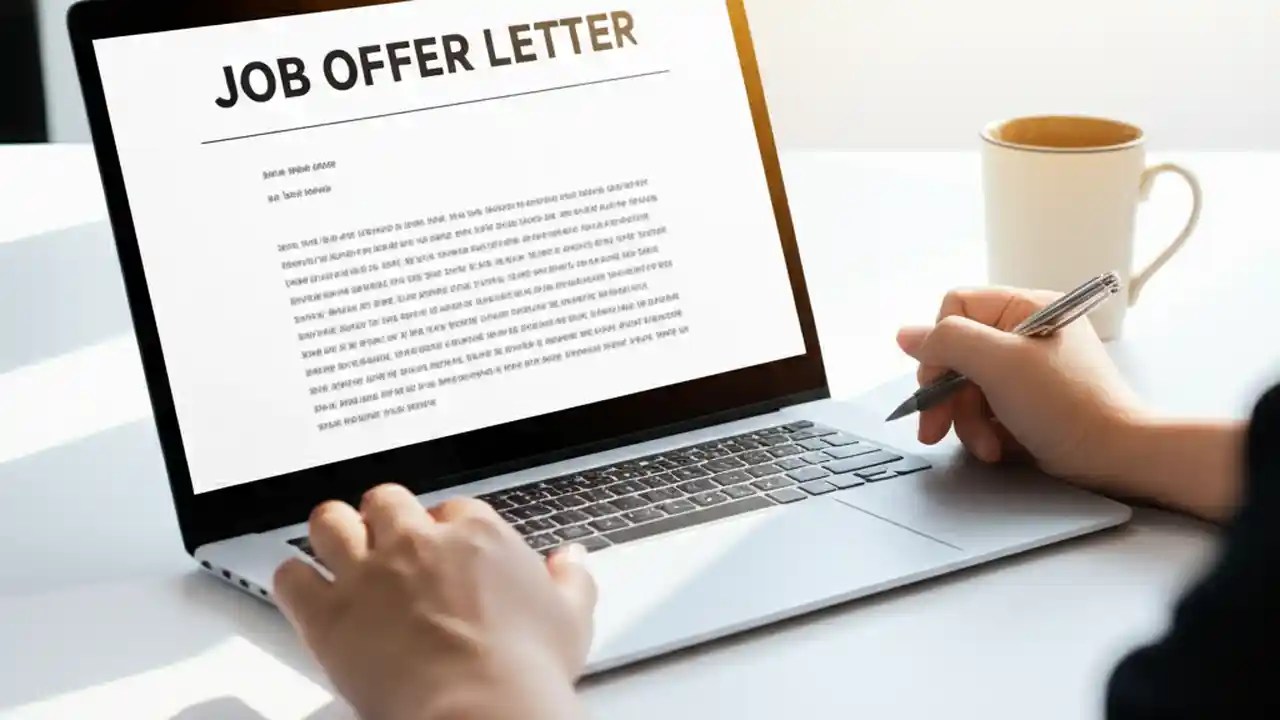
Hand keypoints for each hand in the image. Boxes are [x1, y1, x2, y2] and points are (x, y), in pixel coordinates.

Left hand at [274, 485, 592, 719]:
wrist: (481, 712)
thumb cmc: (525, 671)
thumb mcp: (571, 617)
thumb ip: (571, 579)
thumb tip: (572, 560)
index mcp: (477, 535)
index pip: (452, 510)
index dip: (446, 530)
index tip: (447, 551)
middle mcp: (417, 543)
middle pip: (387, 501)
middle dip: (386, 518)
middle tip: (390, 543)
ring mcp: (368, 574)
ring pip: (330, 522)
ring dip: (333, 532)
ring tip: (338, 547)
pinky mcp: (329, 615)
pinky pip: (290, 577)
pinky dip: (294, 579)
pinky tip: (304, 587)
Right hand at [896, 287, 1144, 487]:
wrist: (1119, 458)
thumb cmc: (1067, 406)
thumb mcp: (1000, 365)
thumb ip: (947, 341)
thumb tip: (904, 335)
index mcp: (1026, 307)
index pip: (955, 309)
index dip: (939, 346)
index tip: (936, 384)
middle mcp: (1026, 332)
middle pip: (957, 353)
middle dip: (947, 396)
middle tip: (934, 430)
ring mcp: (1028, 369)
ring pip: (967, 386)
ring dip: (966, 421)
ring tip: (985, 447)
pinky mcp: (1030, 402)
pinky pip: (986, 409)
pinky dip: (985, 431)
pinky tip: (998, 448)